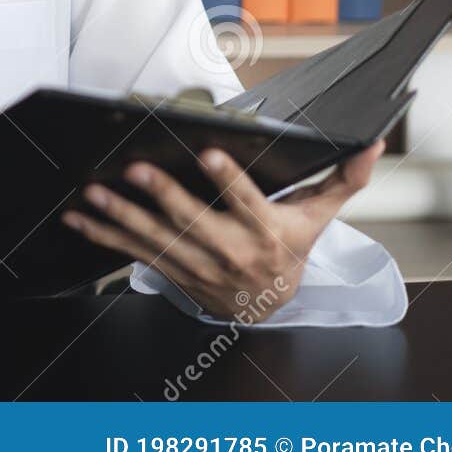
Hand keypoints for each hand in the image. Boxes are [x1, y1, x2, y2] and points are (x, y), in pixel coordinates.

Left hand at [61, 139, 384, 320]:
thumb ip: (344, 180)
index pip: (248, 204)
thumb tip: (373, 144)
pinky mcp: (171, 271)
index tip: (208, 153)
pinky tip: (79, 218)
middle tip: (136, 169)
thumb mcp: (318, 217)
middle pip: (194, 223)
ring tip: (95, 192)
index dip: (228, 180)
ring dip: (121, 216)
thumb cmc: (289, 251)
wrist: (267, 308)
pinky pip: (133, 253)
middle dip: (164, 196)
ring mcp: (197, 266)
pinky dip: (103, 235)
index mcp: (266, 233)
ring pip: (156, 240)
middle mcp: (230, 252)